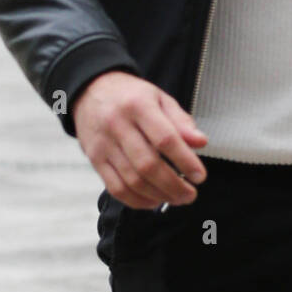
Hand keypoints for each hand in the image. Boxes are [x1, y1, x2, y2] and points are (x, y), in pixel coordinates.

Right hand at [73, 70, 208, 207]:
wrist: (91, 90)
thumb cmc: (131, 96)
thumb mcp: (160, 98)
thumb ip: (181, 121)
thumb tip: (200, 142)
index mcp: (139, 105)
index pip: (165, 138)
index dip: (185, 160)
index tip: (199, 176)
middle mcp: (118, 125)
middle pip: (147, 164)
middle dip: (173, 185)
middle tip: (190, 194)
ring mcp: (103, 145)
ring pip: (132, 180)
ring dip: (158, 195)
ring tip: (177, 198)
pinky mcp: (94, 160)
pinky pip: (115, 188)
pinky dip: (137, 200)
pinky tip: (153, 201)